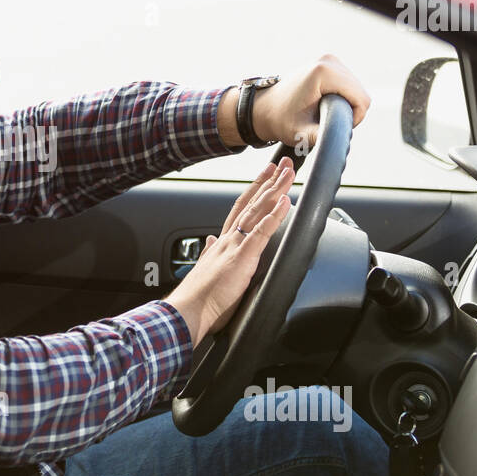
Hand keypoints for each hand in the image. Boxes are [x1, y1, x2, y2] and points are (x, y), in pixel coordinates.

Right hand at [164, 157, 294, 345]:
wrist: (188, 310)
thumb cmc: (197, 298)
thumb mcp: (205, 269)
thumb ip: (208, 252)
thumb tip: (210, 240)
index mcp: (221, 243)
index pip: (239, 210)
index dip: (252, 192)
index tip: (264, 177)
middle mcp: (228, 239)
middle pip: (250, 204)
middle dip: (267, 183)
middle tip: (281, 165)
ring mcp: (235, 246)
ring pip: (257, 211)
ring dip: (274, 191)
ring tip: (287, 174)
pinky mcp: (242, 257)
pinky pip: (261, 232)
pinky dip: (274, 216)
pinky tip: (284, 202)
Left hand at [252, 54, 370, 147]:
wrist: (266, 108)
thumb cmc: (282, 121)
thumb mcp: (301, 134)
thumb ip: (321, 137)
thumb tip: (338, 143)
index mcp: (324, 72)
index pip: (361, 98)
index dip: (354, 118)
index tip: (335, 127)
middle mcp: (329, 61)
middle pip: (360, 92)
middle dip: (351, 111)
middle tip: (328, 123)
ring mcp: (329, 60)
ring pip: (357, 88)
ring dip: (348, 105)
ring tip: (326, 115)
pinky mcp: (329, 63)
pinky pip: (349, 84)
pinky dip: (344, 97)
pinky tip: (327, 105)